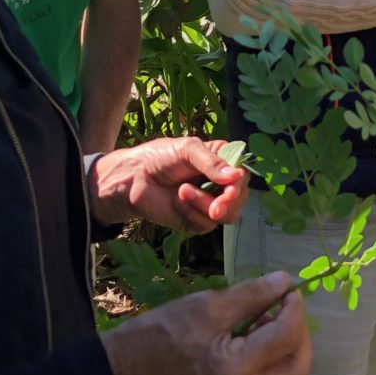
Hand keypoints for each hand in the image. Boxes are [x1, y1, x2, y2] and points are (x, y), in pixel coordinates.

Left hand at [89, 138, 247, 230]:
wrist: (132, 179)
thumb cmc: (160, 157)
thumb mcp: (187, 149)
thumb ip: (212, 162)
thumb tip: (237, 177)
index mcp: (221, 162)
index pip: (243, 174)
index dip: (241, 182)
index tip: (232, 185)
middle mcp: (219, 184)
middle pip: (241, 198)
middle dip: (230, 201)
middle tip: (218, 203)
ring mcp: (208, 204)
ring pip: (228, 214)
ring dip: (206, 204)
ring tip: (183, 192)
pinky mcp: (195, 221)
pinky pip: (206, 224)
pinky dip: (192, 212)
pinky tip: (176, 202)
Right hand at [102, 272, 311, 374]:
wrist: (129, 367)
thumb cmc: (164, 331)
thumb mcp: (209, 305)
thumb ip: (252, 295)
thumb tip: (285, 282)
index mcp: (235, 369)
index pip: (285, 338)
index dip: (294, 310)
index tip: (290, 290)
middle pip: (298, 371)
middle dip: (301, 336)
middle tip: (289, 309)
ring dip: (291, 353)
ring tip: (274, 323)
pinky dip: (276, 367)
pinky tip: (261, 342)